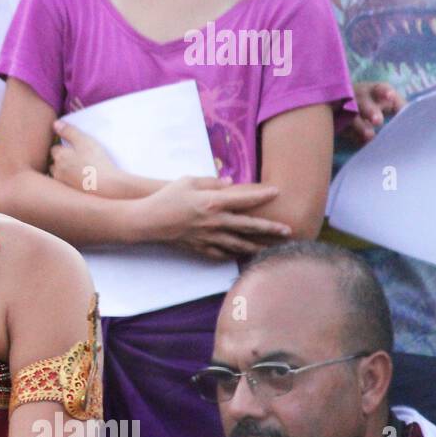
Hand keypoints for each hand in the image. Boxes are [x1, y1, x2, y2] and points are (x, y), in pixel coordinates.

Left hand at [49, 120, 119, 192]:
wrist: (108, 187)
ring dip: (64, 172)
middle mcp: (57, 170)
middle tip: (76, 158)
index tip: (72, 147)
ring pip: (58, 175)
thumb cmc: (96, 162)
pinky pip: (66, 186)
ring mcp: (62, 184)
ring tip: (78, 170)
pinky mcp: (70, 194)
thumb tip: (55, 124)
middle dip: (61, 159)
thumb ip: (69, 131)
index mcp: (59, 156)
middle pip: (54, 162)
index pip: (54, 148)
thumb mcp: (85, 141)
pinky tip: (81, 180)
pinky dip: (70, 182)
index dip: (63, 147)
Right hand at [139, 176, 291, 259]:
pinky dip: (234, 254)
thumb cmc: (166, 198)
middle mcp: (215, 221)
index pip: (245, 199)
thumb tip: (230, 183)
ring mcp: (208, 237)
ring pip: (239, 244)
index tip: (278, 192)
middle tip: (289, 230)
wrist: (147, 221)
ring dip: (257, 246)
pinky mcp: (200, 247)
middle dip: (270, 228)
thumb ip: (211, 182)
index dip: (262, 195)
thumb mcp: (188, 181)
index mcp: (213, 202)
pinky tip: (242, 255)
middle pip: (249, 226)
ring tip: (272, 249)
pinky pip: (222, 253)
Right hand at [343, 82, 404, 145]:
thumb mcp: (385, 101)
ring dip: (360, 126)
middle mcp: (357, 98)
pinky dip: (353, 136)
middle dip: (370, 110)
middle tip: (378, 121)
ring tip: (369, 136)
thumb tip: (411, 117)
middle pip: (362, 102)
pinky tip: (361, 143)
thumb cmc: (372, 103)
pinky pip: (344, 130)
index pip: (378, 88)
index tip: (390, 96)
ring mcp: (345, 111)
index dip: (383, 92)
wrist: (342, 108)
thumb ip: (399, 107)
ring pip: (351, 117)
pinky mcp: (338, 124)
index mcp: (371, 90)